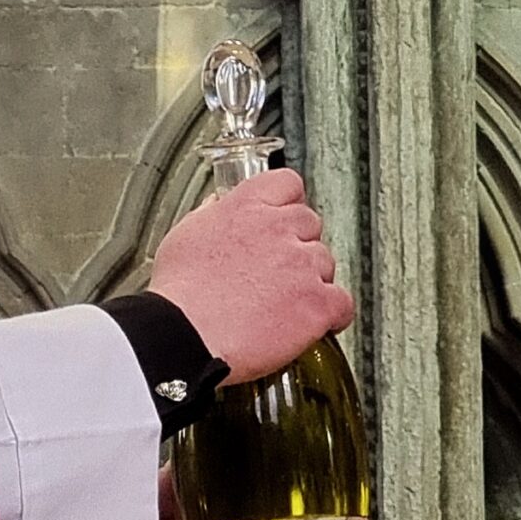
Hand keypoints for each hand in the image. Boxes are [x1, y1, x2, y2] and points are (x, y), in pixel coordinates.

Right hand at [146, 169, 353, 384]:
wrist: (184, 335)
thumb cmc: (179, 295)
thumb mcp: (184, 236)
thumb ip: (210, 216)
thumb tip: (217, 208)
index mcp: (246, 208)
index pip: (287, 184)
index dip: (288, 204)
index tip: (283, 219)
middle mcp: (279, 229)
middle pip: (310, 224)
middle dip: (297, 246)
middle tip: (277, 271)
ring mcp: (301, 266)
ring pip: (326, 263)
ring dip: (311, 280)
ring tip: (285, 304)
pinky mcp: (316, 303)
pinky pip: (341, 303)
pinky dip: (332, 315)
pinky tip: (314, 323)